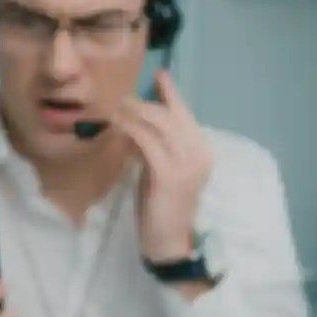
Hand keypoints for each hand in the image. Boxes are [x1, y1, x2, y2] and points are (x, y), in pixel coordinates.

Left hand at [115, 70, 212, 262]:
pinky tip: (117, 129)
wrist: (167, 241)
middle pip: (169, 115)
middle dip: (143, 104)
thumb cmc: (162, 206)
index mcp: (201, 151)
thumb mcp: (161, 170)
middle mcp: (199, 154)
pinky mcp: (168, 176)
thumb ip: (156, 147)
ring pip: (158, 125)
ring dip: (133, 114)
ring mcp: (186, 165)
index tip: (158, 75)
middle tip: (120, 100)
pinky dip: (130, 131)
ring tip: (115, 111)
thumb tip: (136, 122)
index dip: (171, 93)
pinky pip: (146, 143)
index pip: (186, 114)